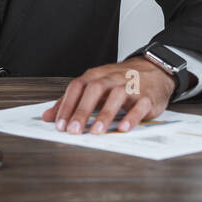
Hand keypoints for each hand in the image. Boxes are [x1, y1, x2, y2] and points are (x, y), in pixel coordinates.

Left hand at [40, 57, 176, 133]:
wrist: (154, 70)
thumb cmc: (119, 81)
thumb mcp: (94, 87)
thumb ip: (71, 102)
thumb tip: (48, 117)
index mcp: (96, 76)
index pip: (77, 87)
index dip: (67, 105)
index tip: (59, 125)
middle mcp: (112, 78)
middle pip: (94, 90)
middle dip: (82, 111)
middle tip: (73, 130)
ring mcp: (130, 86)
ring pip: (116, 96)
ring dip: (105, 114)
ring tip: (95, 131)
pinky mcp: (147, 97)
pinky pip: (139, 105)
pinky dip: (132, 117)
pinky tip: (123, 128)